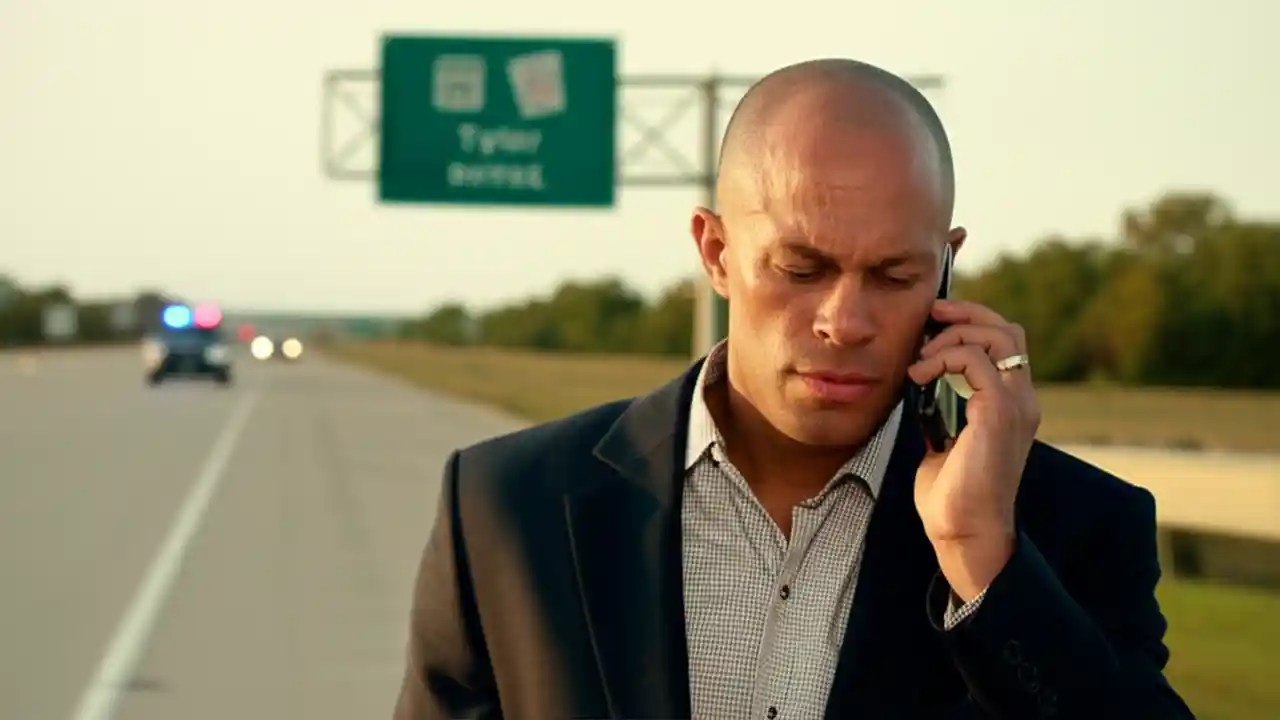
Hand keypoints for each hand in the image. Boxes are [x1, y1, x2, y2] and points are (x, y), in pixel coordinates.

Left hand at [907, 299, 1040, 598]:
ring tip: (921, 359)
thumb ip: (944, 409)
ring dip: (952, 335)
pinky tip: (919, 375)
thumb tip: (922, 383)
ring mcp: (1016, 404)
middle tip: (929, 318)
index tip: (934, 322)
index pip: (1006, 342)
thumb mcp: (945, 440)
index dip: (972, 321)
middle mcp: (1022, 399)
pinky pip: (975, 360)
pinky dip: (944, 357)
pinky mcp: (999, 412)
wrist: (963, 532)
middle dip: (966, 313)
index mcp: (1012, 404)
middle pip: (1007, 329)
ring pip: (997, 335)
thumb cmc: (951, 496)